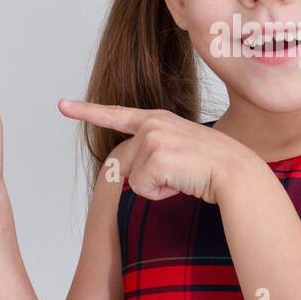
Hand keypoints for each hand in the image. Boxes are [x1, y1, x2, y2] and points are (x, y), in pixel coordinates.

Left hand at [57, 100, 261, 203]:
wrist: (237, 172)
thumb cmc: (215, 166)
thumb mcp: (182, 149)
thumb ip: (156, 151)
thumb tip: (132, 172)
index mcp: (158, 119)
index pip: (117, 115)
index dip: (88, 112)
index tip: (63, 106)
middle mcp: (152, 123)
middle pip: (124, 162)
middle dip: (146, 178)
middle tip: (180, 174)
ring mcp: (153, 137)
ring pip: (135, 177)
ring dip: (157, 186)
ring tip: (185, 176)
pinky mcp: (156, 155)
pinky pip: (144, 187)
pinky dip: (162, 193)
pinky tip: (183, 182)